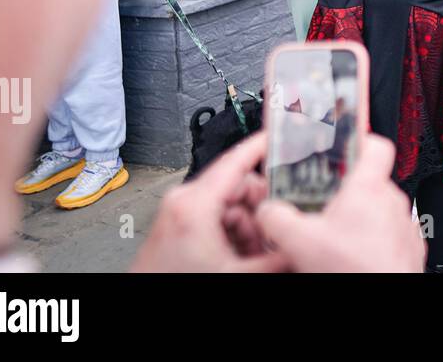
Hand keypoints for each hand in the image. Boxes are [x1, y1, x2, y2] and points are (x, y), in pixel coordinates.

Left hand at [132, 131, 287, 272]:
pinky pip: (216, 215)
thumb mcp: (234, 273)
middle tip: (272, 234)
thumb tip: (300, 247)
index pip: (235, 161)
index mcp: (194, 204)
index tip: (281, 135)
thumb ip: (273, 258)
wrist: (142, 307)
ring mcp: (178, 210)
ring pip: (230, 203)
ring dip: (248, 226)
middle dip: (260, 210)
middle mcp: (184, 200)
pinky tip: (237, 254)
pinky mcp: (177, 222)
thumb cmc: (174, 282)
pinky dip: (232, 232)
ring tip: (252, 253)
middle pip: (238, 186)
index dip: (261, 146)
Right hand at [254, 133, 423, 272]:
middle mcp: (392, 202)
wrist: (384, 298)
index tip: (340, 145)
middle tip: (321, 202)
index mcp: (368, 188)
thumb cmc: (355, 270)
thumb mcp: (300, 241)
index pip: (375, 144)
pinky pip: (389, 234)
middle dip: (344, 192)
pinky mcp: (409, 248)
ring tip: (333, 235)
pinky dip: (372, 240)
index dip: (358, 140)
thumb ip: (278, 217)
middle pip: (368, 182)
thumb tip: (267, 211)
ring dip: (358, 219)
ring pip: (379, 210)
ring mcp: (403, 225)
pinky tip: (351, 254)